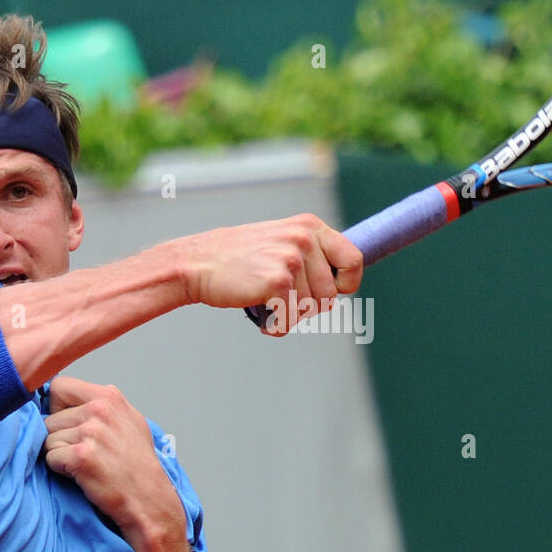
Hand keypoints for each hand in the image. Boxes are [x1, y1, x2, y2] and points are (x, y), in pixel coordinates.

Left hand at [42, 376, 185, 547]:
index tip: (68, 422)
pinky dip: (60, 469)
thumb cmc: (137, 463)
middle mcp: (100, 410)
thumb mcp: (128, 420)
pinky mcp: (80, 456)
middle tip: (85, 451)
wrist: (148, 496)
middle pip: (50, 418)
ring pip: (48, 439)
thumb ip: (99, 404)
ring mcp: (90, 432)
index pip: (60, 387)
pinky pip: (50, 457)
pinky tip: (83, 473)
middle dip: (60, 436)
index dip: (58, 407)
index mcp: (109, 397)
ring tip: (86, 463)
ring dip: (60, 454)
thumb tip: (63, 398)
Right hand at [177, 213, 362, 334]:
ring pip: (311, 310)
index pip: (354, 260)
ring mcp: (292, 259)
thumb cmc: (238, 259)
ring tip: (265, 298)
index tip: (333, 291)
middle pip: (331, 295)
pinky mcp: (278, 281)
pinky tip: (259, 311)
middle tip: (279, 296)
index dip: (346, 283)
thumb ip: (311, 253)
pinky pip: (290, 320)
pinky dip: (274, 325)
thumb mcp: (281, 241)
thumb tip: (344, 281)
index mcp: (309, 226)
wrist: (197, 263)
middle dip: (307, 305)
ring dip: (289, 314)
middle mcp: (304, 239)